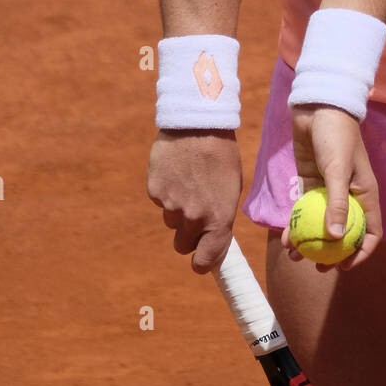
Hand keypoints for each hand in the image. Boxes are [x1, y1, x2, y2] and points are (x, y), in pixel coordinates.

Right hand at [147, 129, 242, 273]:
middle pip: (182, 245)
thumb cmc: (222, 155)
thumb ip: (220, 216)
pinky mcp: (155, 191)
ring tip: (189, 181)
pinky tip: (176, 171)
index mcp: (219, 218)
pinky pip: (160, 201)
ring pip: (171, 221)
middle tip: (194, 215)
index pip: (205, 260)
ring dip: (178, 209)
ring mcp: (171, 205)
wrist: (198, 123)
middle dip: (188, 236)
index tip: (201, 259)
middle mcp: (194, 216)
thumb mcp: (231, 188)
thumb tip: (212, 237)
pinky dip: (167, 191)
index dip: (202, 262)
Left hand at [280, 104, 382, 271]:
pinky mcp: (310, 183)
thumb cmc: (336, 137)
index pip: (371, 232)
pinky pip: (305, 211)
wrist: (319, 108)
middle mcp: (349, 196)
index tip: (344, 267)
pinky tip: (284, 238)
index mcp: (365, 195)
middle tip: (317, 268)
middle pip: (345, 234)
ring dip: (310, 243)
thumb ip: (337, 203)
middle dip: (332, 254)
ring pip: (321, 225)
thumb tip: (336, 238)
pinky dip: (296, 225)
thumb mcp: (338, 170)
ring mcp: (329, 191)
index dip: (361, 252)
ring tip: (294, 257)